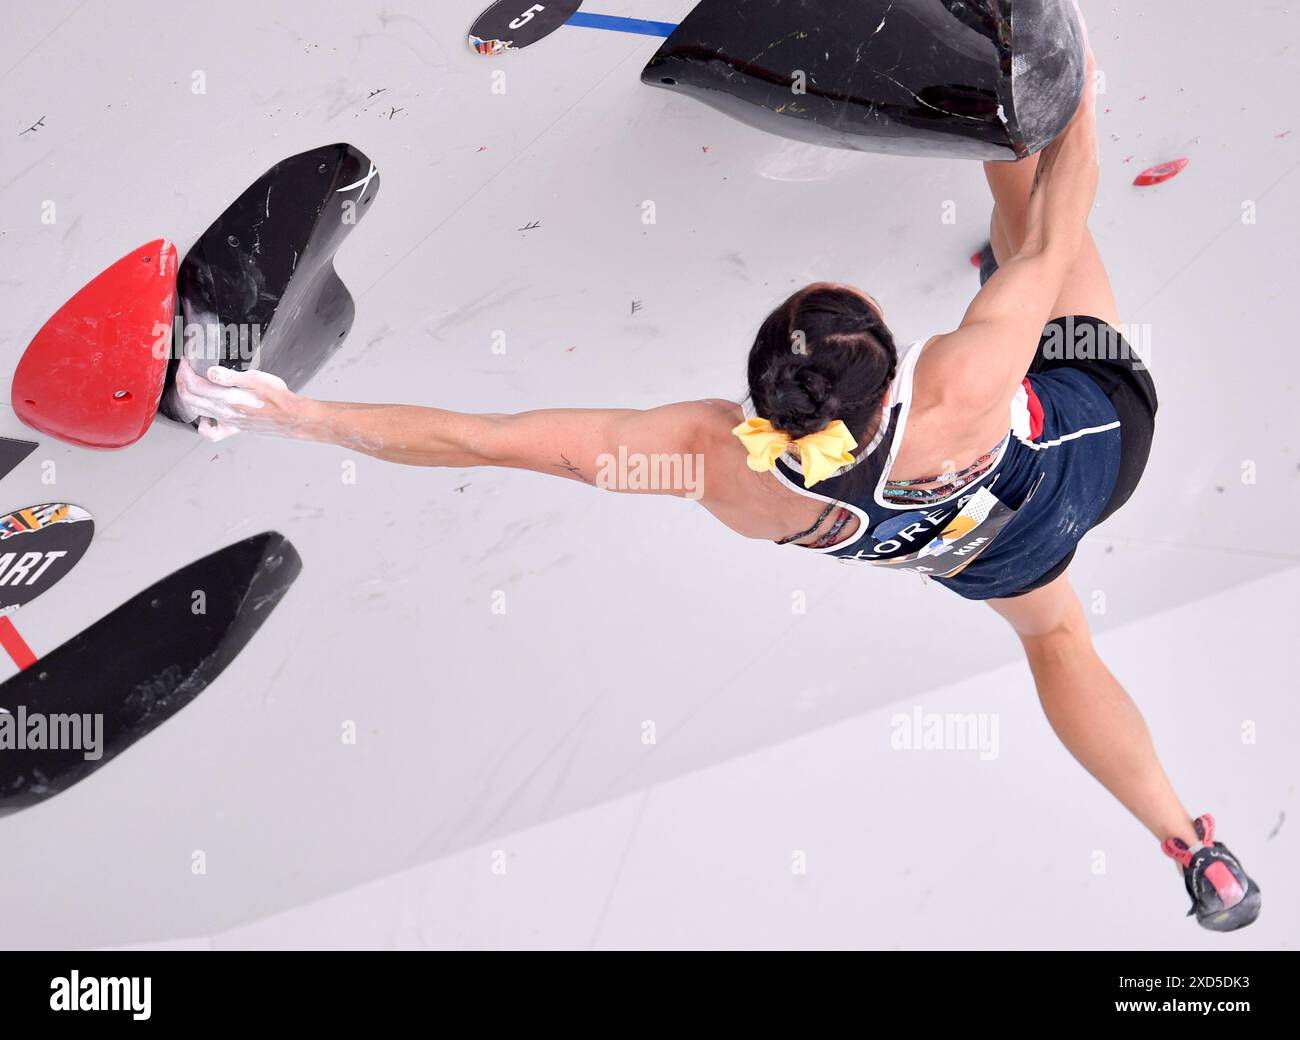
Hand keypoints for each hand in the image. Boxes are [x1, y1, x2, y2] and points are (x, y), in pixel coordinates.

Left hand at [173, 359, 313, 441]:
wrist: (291, 417)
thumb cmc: (277, 397)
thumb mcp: (256, 379)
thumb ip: (230, 376)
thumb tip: (210, 371)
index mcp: (227, 398)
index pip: (194, 384)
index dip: (186, 369)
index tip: (188, 358)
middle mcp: (223, 411)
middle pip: (189, 397)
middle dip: (181, 380)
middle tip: (185, 368)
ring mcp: (227, 421)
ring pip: (196, 411)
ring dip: (187, 396)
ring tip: (189, 384)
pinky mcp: (234, 428)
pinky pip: (212, 433)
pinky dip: (203, 425)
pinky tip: (206, 416)